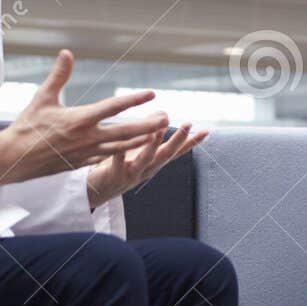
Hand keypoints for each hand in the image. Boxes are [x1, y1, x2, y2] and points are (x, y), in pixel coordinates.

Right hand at [0, 50, 167, 187]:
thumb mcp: (42, 98)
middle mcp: (87, 138)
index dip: (133, 100)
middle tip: (166, 117)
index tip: (151, 93)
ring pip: (121, 147)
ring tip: (159, 132)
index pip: (113, 107)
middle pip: (125, 131)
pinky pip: (109, 158)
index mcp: (79, 120)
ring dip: (142, 139)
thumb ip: (59, 75)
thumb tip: (67, 53)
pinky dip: (124, 154)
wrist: (12, 160)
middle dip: (148, 125)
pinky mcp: (82, 164)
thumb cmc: (26, 127)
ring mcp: (86, 153)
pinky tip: (135, 149)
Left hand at [87, 121, 206, 209]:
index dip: (191, 142)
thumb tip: (164, 113)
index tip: (206, 130)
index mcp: (155, 162)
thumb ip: (152, 135)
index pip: (177, 151)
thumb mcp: (140, 150)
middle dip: (178, 139)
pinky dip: (120, 157)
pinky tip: (121, 148)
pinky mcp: (115, 176)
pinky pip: (117, 165)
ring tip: (158, 130)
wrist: (99, 192)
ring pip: (145, 159)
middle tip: (188, 124)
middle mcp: (148, 169)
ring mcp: (132, 174)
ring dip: (153, 145)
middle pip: (166, 154)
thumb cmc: (121, 166)